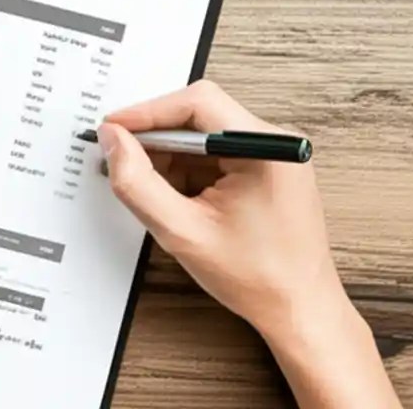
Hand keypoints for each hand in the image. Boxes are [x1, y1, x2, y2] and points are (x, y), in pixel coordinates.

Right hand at [97, 80, 341, 337]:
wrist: (299, 309)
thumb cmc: (258, 278)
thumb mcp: (182, 232)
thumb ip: (138, 182)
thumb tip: (113, 141)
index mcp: (266, 148)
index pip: (197, 103)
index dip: (147, 112)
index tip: (113, 129)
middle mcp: (275, 141)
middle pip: (198, 113)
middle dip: (155, 137)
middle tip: (122, 161)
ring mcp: (272, 153)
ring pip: (203, 133)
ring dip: (169, 155)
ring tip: (151, 190)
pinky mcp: (266, 166)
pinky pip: (214, 152)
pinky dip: (186, 168)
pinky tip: (175, 197)